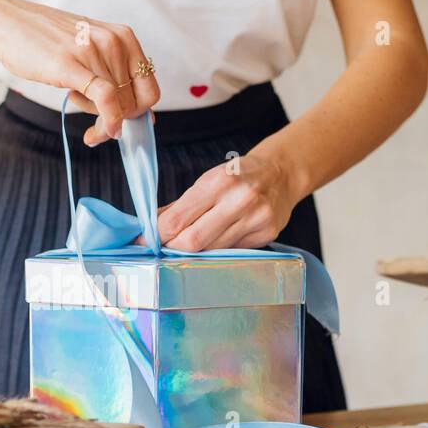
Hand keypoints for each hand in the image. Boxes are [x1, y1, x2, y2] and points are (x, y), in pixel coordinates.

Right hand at [0, 0, 159, 145]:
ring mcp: (94, 52)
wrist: (6, 23)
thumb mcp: (91, 49)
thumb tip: (145, 117)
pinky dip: (108, 122)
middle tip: (96, 132)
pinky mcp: (72, 65)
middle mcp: (115, 42)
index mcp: (124, 37)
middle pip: (133, 104)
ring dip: (99, 123)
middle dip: (117, 124)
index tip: (120, 124)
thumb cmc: (47, 40)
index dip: (138, 114)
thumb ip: (115, 75)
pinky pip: (105, 100)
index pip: (149, 89)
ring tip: (74, 102)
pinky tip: (95, 133)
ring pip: (117, 106)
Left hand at [157, 148, 307, 251]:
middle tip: (163, 250)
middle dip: (173, 249)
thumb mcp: (207, 181)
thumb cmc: (238, 176)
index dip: (157, 235)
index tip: (146, 241)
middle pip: (193, 241)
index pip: (177, 220)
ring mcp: (255, 219)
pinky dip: (218, 252)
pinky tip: (216, 244)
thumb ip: (179, 206)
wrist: (281, 173)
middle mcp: (239, 200)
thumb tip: (149, 226)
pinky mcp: (266, 234)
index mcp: (218, 182)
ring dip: (194, 254)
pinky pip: (232, 253)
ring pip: (212, 252)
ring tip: (187, 249)